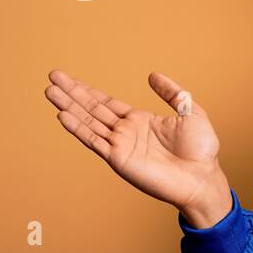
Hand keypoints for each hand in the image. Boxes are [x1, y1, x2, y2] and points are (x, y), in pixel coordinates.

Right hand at [44, 69, 230, 221]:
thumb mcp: (189, 111)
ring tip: (49, 91)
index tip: (67, 78)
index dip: (87, 90)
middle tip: (52, 76)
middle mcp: (126, 132)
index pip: (106, 102)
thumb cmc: (201, 149)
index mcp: (140, 121)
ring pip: (88, 121)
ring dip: (68, 106)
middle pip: (92, 108)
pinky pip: (94, 141)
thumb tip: (153, 75)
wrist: (203, 177)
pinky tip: (62, 115)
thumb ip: (171, 93)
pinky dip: (78, 128)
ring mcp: (120, 145)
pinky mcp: (119, 159)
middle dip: (72, 93)